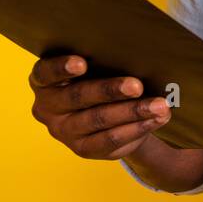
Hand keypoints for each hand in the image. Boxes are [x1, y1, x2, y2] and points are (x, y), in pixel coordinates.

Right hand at [28, 54, 171, 160]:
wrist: (109, 111)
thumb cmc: (101, 75)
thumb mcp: (97, 66)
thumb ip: (104, 59)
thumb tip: (139, 51)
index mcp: (43, 81)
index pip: (45, 73)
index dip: (62, 68)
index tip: (81, 63)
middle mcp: (47, 107)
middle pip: (78, 96)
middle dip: (110, 90)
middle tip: (136, 85)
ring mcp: (64, 131)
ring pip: (98, 120)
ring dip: (132, 111)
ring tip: (159, 105)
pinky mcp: (83, 149)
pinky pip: (110, 140)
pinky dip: (137, 128)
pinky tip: (157, 119)